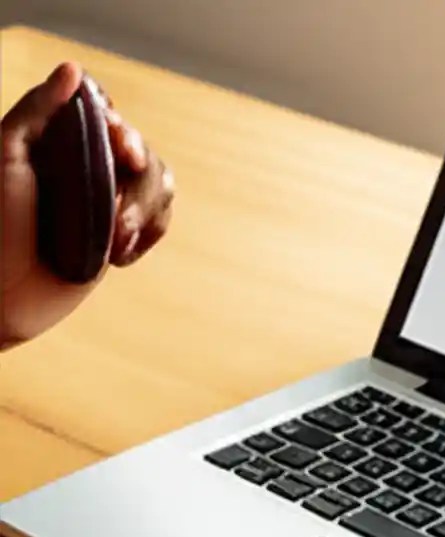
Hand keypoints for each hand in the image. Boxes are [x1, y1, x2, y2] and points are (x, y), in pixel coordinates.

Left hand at [1, 62, 174, 349]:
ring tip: (114, 241)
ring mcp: (109, 199)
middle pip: (143, 152)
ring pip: (161, 183)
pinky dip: (151, 232)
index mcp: (58, 141)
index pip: (107, 116)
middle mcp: (88, 165)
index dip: (122, 131)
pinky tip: (122, 253)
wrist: (5, 294)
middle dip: (139, 184)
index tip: (120, 147)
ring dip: (144, 213)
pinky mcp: (124, 231)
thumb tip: (75, 69)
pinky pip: (163, 218)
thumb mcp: (5, 158)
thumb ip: (37, 111)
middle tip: (117, 215)